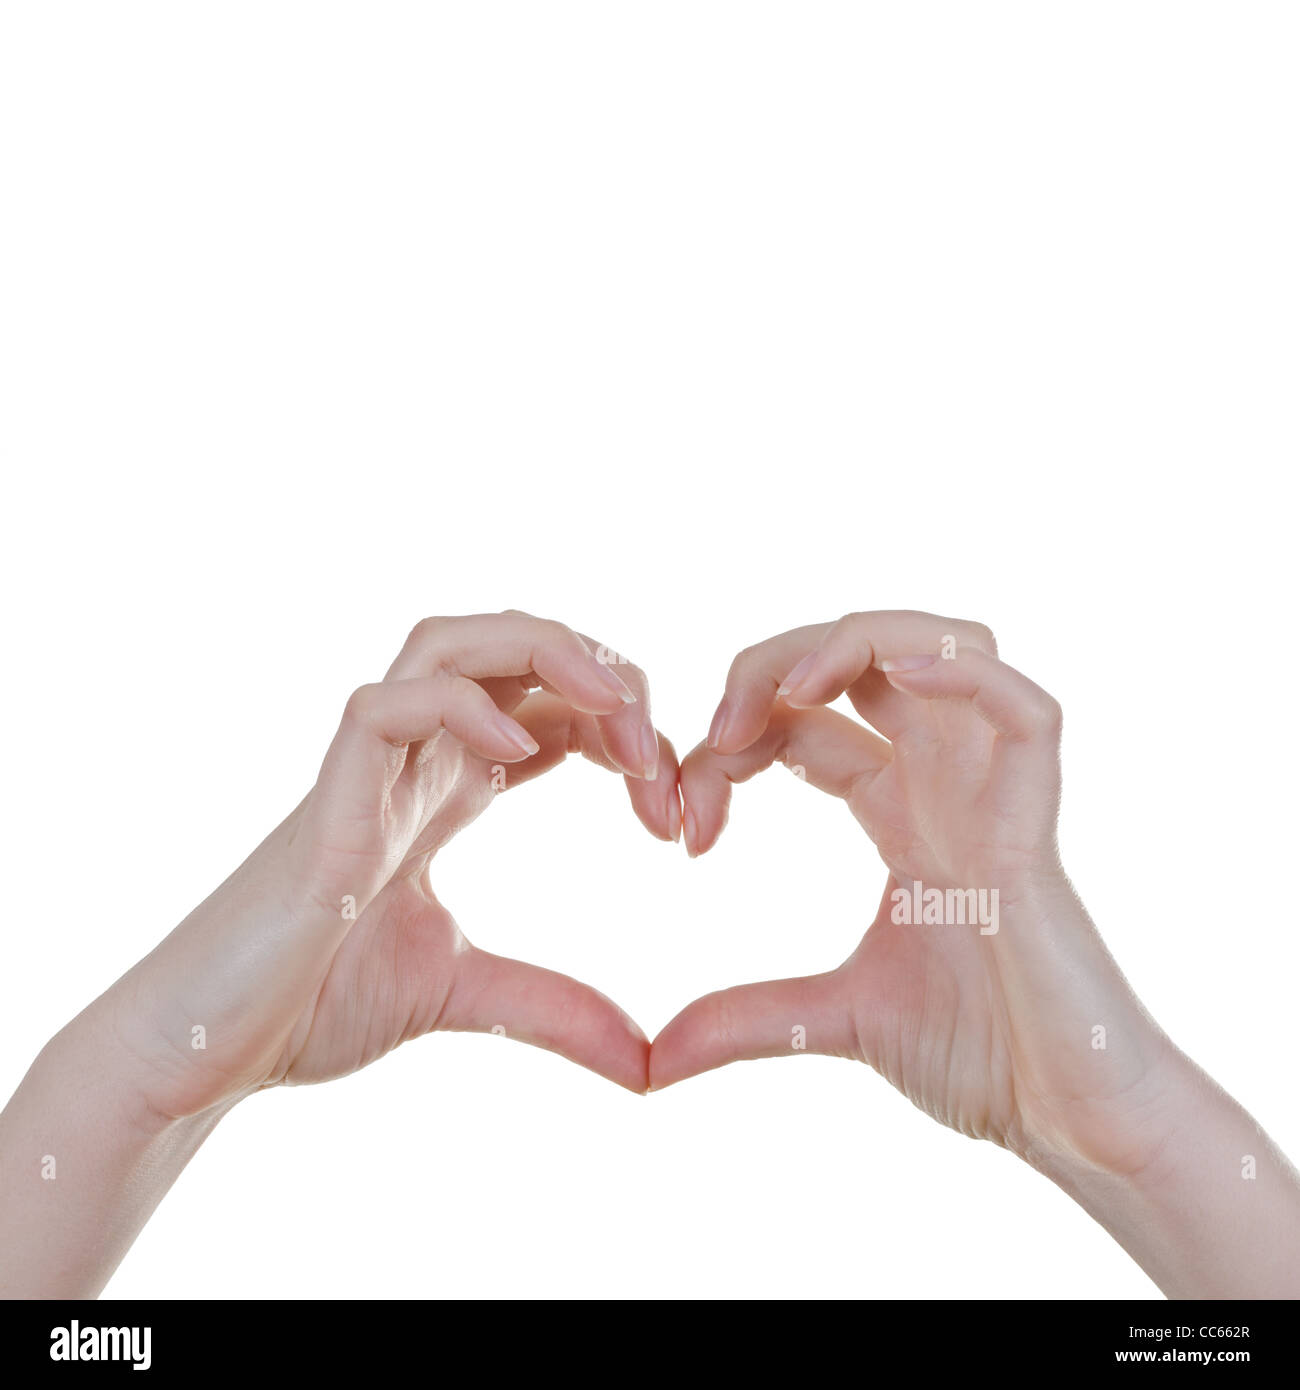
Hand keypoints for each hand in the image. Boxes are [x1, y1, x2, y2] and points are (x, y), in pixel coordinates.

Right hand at [103, 611, 680, 1117]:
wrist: (209, 1049)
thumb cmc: (313, 1002)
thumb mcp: (467, 994)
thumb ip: (556, 1009)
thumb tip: (648, 1062)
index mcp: (449, 788)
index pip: (551, 705)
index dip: (626, 731)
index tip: (674, 811)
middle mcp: (414, 759)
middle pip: (512, 645)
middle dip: (601, 674)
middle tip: (656, 753)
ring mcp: (367, 768)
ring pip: (449, 642)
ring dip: (546, 654)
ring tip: (615, 712)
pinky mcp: (327, 799)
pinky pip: (386, 707)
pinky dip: (456, 706)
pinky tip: (517, 754)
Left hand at [652, 610, 1178, 1177]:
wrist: (1065, 1122)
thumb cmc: (980, 1057)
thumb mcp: (830, 1020)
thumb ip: (743, 1018)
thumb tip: (654, 1061)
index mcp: (899, 812)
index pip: (802, 722)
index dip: (728, 746)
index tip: (680, 823)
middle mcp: (945, 784)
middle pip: (863, 658)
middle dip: (772, 668)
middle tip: (715, 732)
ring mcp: (994, 795)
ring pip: (946, 646)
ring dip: (856, 642)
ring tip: (790, 692)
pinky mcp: (1035, 826)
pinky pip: (1024, 710)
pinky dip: (961, 672)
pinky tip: (892, 679)